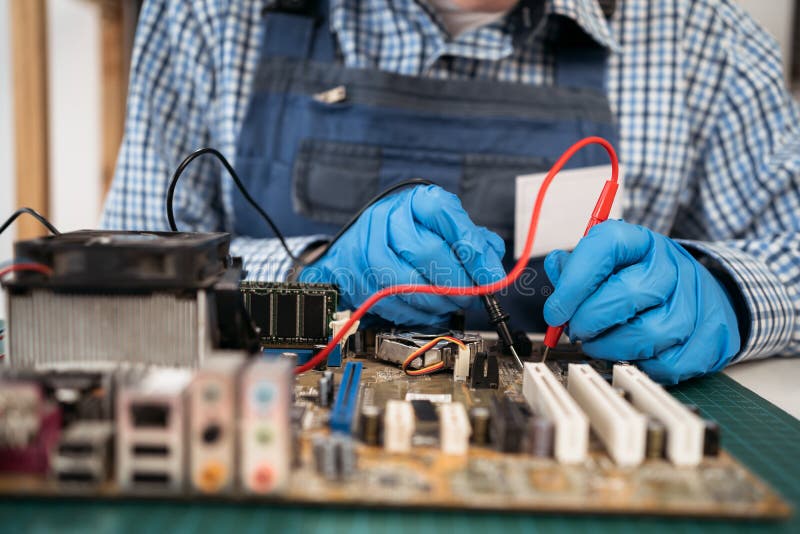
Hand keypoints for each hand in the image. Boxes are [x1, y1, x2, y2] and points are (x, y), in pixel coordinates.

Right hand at [299, 185, 505, 324]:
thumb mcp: (444, 226)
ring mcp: (368, 248)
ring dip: (438, 301)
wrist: (360, 246)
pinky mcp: (357, 277)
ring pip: (407, 282)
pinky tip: (431, 310)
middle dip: (458, 282)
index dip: (472, 248)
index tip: (492, 276)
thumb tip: (493, 270)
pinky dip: (418, 313)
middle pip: (427, 251)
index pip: (444, 214)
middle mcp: (388, 219)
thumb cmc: (410, 236)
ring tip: (454, 304)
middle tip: (475, 296)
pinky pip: (392, 303)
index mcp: (415, 200)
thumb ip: (473, 241)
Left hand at [543, 220, 740, 383]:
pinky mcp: (710, 338)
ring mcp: (695, 302)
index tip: (555, 310)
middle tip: (576, 330)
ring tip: (599, 344)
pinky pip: (669, 364)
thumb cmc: (642, 280)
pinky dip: (642, 366)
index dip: (574, 282)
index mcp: (640, 242)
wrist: (701, 293)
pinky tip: (631, 354)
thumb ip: (577, 267)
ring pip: (649, 334)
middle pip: (628, 294)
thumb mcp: (609, 263)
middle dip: (590, 320)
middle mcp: (671, 267)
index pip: (604, 247)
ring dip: (612, 348)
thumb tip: (557, 270)